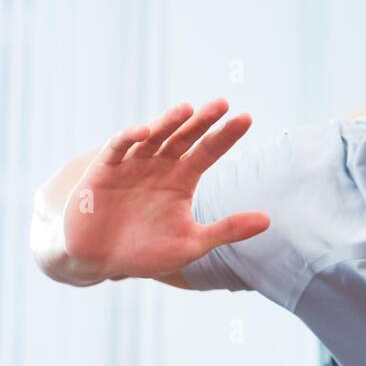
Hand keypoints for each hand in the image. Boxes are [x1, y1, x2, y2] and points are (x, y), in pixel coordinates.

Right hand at [61, 99, 269, 280]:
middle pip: (184, 136)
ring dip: (168, 122)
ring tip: (187, 110)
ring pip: (154, 136)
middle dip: (202, 120)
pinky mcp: (104, 170)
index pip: (208, 150)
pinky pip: (118, 148)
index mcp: (182, 179)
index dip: (226, 135)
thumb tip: (268, 220)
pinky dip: (129, 138)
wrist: (97, 262)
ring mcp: (132, 165)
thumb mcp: (191, 244)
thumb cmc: (145, 253)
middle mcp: (160, 166)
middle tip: (222, 104)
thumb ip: (226, 230)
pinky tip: (144, 132)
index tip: (247, 118)